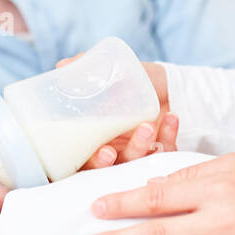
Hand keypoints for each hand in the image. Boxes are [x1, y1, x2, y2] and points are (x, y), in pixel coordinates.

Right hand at [53, 56, 176, 168]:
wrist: (165, 83)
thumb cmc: (130, 81)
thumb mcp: (109, 72)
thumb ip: (86, 69)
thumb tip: (63, 66)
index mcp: (93, 136)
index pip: (82, 158)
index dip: (87, 160)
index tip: (99, 152)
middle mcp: (113, 150)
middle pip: (103, 168)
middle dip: (105, 164)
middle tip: (110, 152)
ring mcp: (137, 153)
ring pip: (134, 162)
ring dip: (140, 146)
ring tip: (148, 125)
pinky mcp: (161, 150)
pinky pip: (165, 151)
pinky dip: (168, 135)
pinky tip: (171, 118)